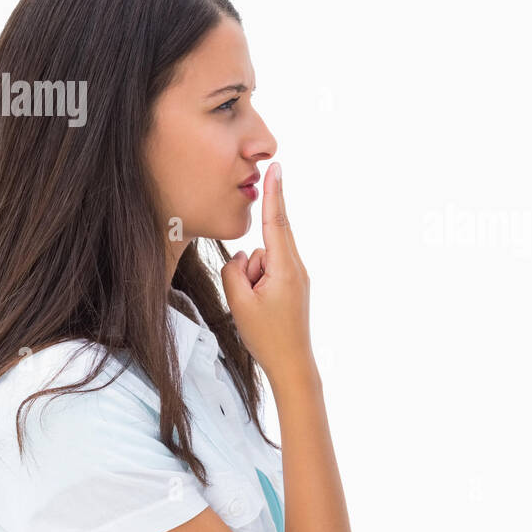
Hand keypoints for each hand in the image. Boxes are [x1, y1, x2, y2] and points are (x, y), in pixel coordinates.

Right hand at [220, 162, 314, 385]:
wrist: (291, 364)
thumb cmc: (266, 336)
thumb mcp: (238, 302)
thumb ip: (234, 270)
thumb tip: (243, 256)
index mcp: (285, 267)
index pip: (277, 221)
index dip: (274, 193)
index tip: (276, 167)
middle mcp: (296, 267)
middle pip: (265, 245)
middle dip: (251, 267)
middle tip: (251, 297)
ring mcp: (297, 277)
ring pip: (262, 261)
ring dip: (252, 280)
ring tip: (256, 310)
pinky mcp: (293, 286)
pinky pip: (268, 274)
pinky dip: (257, 286)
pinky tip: (261, 310)